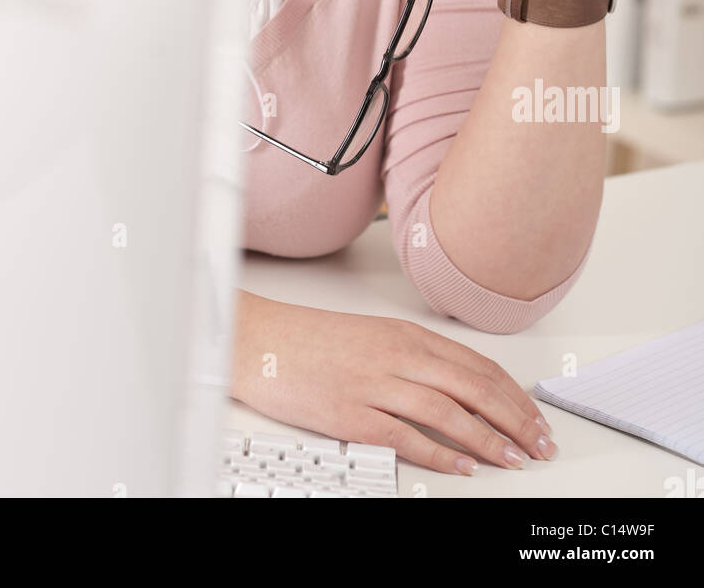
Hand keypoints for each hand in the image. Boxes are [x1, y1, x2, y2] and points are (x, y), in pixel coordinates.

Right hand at [231, 290, 556, 474]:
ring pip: (449, 413)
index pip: (477, 366)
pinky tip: (463, 466)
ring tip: (514, 459)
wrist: (261, 341)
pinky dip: (442, 454)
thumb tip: (459, 385)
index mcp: (406, 335)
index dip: (513, 395)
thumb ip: (415, 357)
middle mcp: (398, 356)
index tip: (535, 417)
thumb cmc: (313, 341)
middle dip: (515, 419)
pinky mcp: (354, 415)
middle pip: (474, 388)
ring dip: (489, 440)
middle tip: (540, 444)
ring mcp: (377, 385)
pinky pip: (408, 437)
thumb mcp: (373, 336)